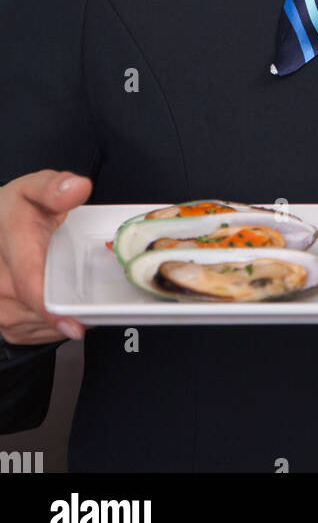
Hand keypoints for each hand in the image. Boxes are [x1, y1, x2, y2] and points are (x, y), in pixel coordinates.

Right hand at [0, 170, 91, 344]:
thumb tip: (78, 188)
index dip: (53, 310)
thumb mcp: (33, 189)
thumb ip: (54, 188)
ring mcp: (0, 308)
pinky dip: (59, 325)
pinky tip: (69, 307)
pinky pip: (39, 334)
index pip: (30, 286)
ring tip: (84, 294)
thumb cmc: (17, 210)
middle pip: (43, 311)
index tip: (76, 325)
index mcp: (12, 248)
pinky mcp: (7, 324)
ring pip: (43, 327)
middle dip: (74, 306)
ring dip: (67, 318)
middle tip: (102, 293)